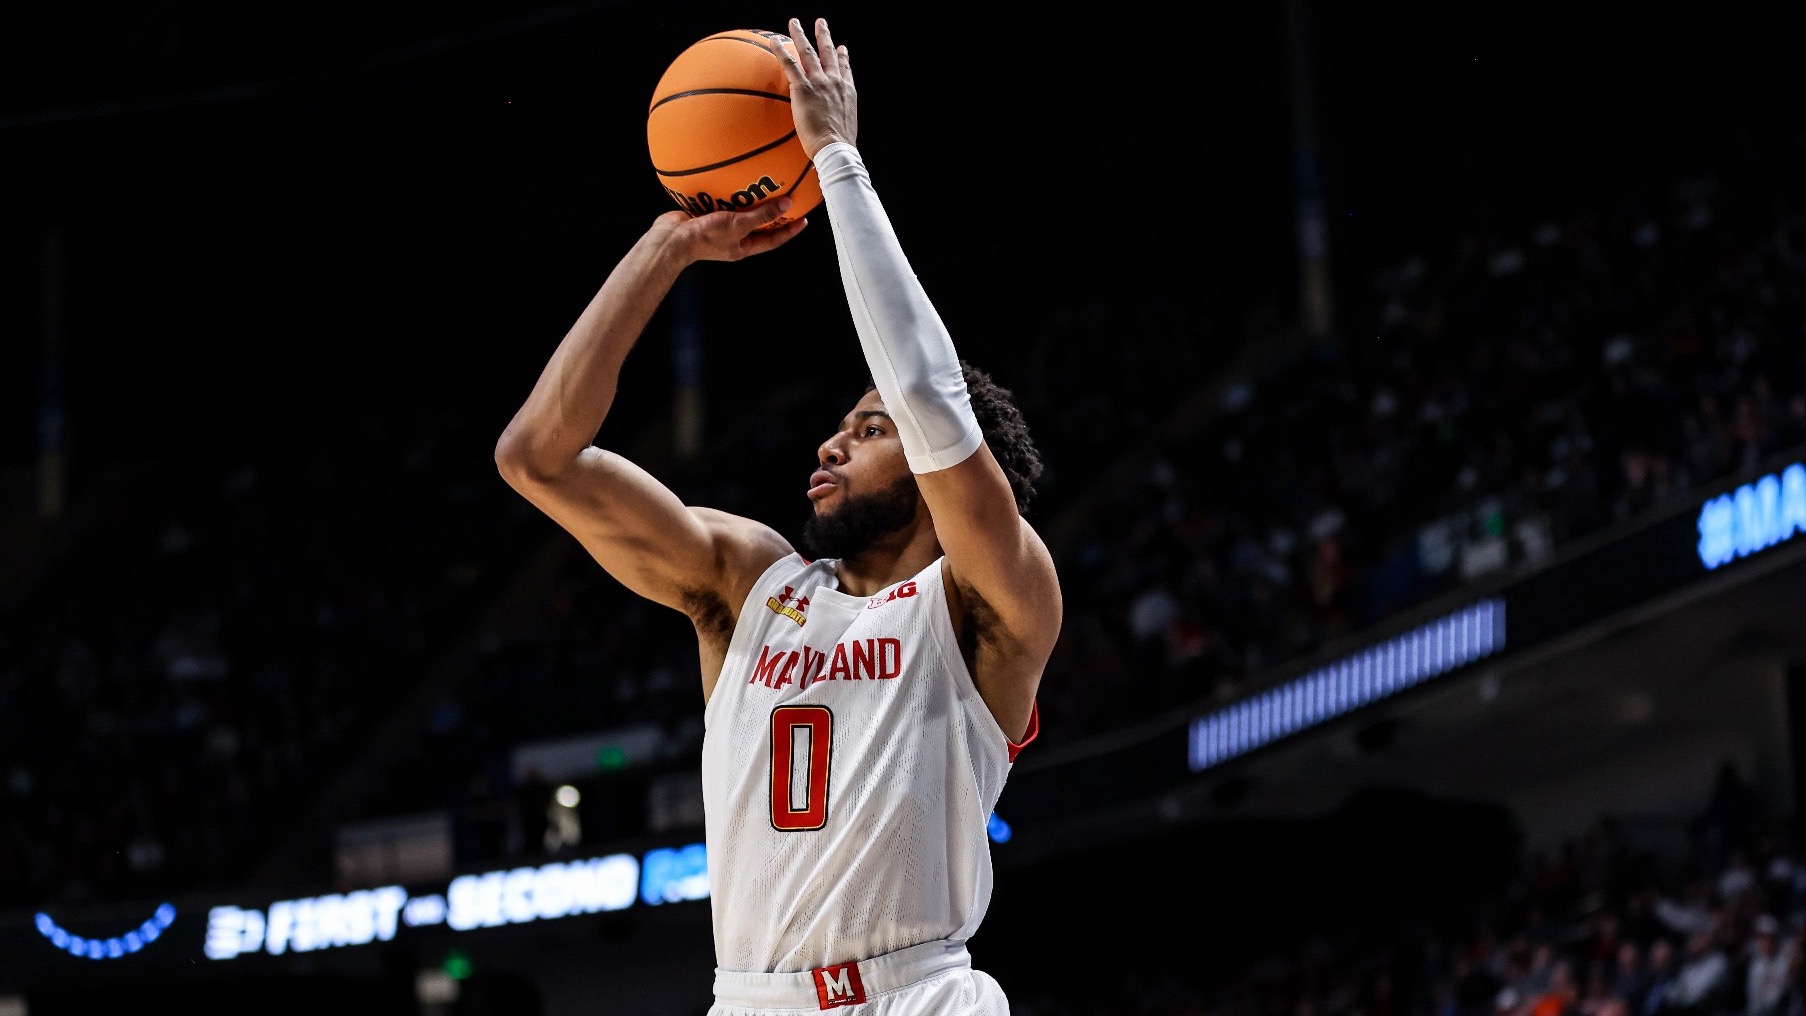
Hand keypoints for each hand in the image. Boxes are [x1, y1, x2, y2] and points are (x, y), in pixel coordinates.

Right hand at [653, 198, 805, 262]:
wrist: (672, 238)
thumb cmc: (705, 237)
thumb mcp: (738, 225)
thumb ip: (762, 215)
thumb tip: (787, 204)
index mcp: (743, 247)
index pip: (773, 239)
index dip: (789, 231)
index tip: (804, 219)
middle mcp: (733, 238)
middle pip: (758, 225)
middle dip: (772, 213)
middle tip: (786, 198)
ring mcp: (719, 227)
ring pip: (740, 213)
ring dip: (750, 200)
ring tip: (763, 184)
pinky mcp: (706, 215)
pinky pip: (722, 202)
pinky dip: (729, 192)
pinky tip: (733, 177)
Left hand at [776, 17, 855, 159]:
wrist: (835, 148)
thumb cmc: (839, 147)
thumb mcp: (845, 130)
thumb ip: (837, 121)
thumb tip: (831, 130)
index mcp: (847, 92)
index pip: (845, 70)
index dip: (844, 57)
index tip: (842, 49)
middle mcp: (835, 82)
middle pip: (828, 53)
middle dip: (824, 36)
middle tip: (820, 23)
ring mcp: (819, 83)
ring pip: (808, 52)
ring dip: (800, 35)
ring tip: (794, 23)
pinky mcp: (803, 88)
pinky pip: (789, 64)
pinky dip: (781, 51)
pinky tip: (774, 41)